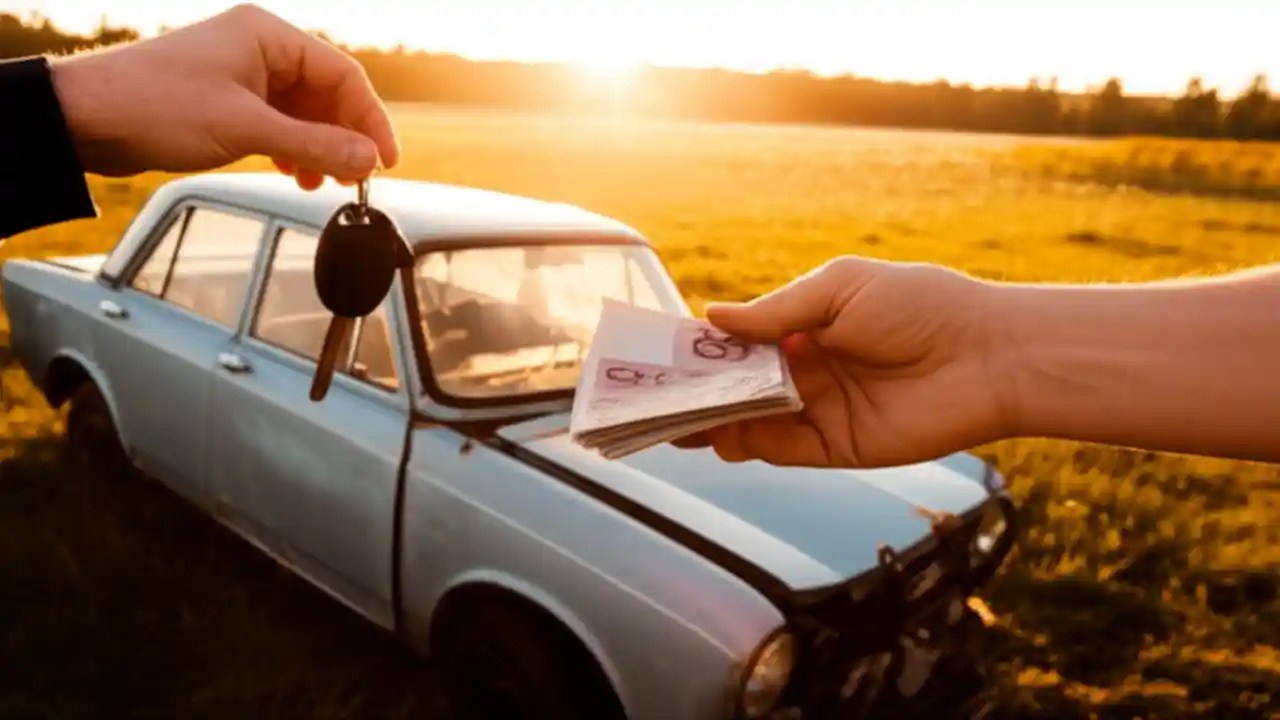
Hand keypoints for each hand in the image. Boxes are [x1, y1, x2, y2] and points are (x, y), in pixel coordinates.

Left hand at [48, 4, 397, 188]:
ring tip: (322, 181)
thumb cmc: (154, 106)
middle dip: (345, 137)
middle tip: (355, 177)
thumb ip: (315, 145)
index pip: (343, 75)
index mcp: (268, 36)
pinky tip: (294, 172)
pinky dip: (294, 149)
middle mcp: (259, 49)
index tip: (384, 160)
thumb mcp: (246, 129)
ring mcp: (243, 75)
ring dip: (320, 148)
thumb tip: (368, 159)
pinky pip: (279, 123)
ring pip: (305, 113)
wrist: (85, 119)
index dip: (371, 120)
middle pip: (328, 94)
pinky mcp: (228, 101)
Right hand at [675, 257, 1012, 467]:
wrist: (988, 356)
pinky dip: (748, 445)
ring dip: (713, 421)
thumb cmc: (920, 305)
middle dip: (697, 391)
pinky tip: (720, 437)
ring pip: (751, 421)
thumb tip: (711, 317)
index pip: (741, 342)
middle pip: (738, 386)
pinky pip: (782, 449)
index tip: (660, 355)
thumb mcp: (841, 289)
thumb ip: (777, 311)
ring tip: (671, 422)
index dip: (702, 349)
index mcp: (807, 326)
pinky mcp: (837, 447)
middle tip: (650, 397)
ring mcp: (820, 410)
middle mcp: (808, 370)